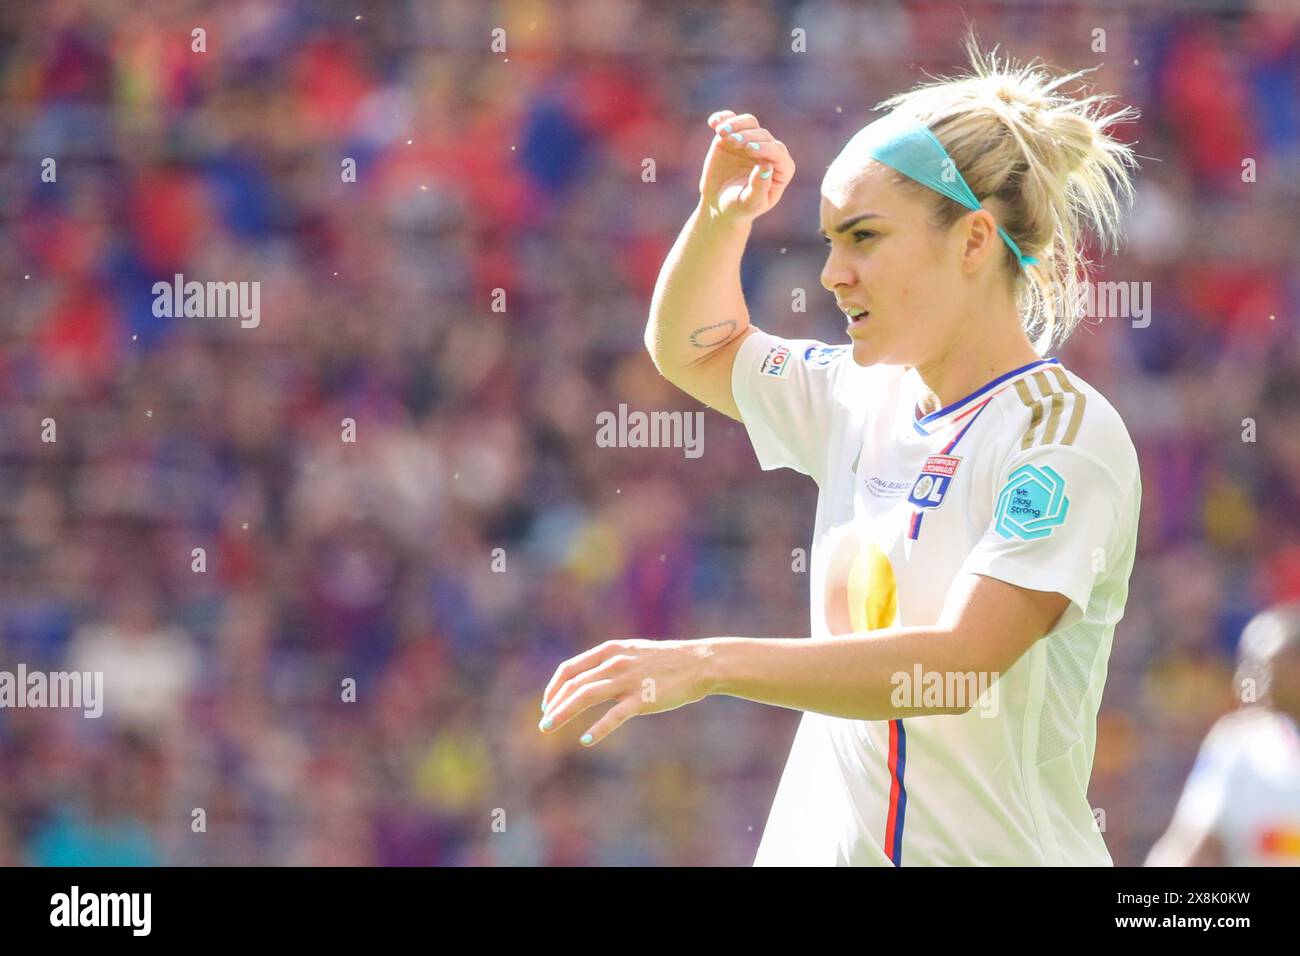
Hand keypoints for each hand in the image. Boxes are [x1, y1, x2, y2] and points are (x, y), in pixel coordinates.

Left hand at [538, 639, 713, 746]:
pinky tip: (585, 739)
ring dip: (563, 713)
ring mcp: (628, 680)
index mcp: (609, 651)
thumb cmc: (665, 661)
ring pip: (586, 696)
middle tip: (544, 725)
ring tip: (549, 728)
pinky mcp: (642, 699)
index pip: (570, 669)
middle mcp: (614, 663)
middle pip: (574, 685)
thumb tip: (588, 680)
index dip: (553, 687)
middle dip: (554, 705)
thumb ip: (609, 663)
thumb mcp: (632, 653)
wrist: (698, 663)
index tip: (547, 704)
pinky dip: (598, 728)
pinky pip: (615, 715)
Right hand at [699, 110, 794, 222]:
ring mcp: (751, 141)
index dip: (766, 148)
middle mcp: (769, 152)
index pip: (778, 153)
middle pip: (763, 135)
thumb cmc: (739, 207)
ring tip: (721, 133)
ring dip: (736, 124)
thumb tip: (767, 166)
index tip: (749, 149)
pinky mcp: (734, 136)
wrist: (720, 206)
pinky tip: (713, 123)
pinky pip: (731, 121)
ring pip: (749, 123)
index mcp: (781, 169)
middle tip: (732, 141)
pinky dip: (723, 118)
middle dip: (748, 136)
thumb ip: (760, 187)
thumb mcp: (750, 203)